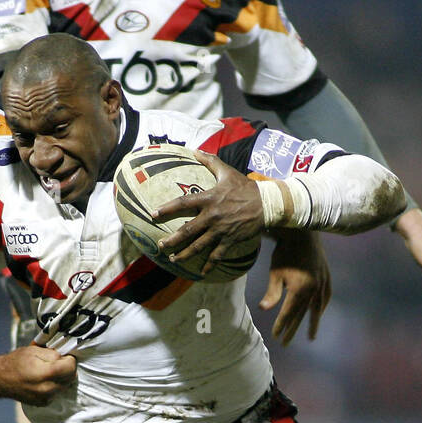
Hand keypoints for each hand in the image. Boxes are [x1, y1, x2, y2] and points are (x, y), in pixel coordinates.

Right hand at [0, 345, 75, 404]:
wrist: (0, 379)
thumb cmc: (15, 362)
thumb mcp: (34, 350)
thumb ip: (53, 354)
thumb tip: (64, 358)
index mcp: (47, 373)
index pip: (72, 367)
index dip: (69, 359)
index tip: (62, 356)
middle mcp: (49, 389)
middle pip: (71, 377)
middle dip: (66, 368)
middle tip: (55, 363)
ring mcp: (46, 398)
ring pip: (66, 386)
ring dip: (61, 378)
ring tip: (47, 372)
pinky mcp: (44, 403)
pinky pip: (57, 393)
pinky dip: (55, 386)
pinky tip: (43, 381)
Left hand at [153, 152, 263, 276]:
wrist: (267, 203)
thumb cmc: (245, 187)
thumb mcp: (227, 171)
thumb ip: (210, 161)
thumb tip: (195, 150)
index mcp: (209, 198)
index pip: (183, 203)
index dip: (167, 208)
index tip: (154, 214)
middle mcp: (212, 216)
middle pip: (188, 230)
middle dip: (172, 240)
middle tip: (160, 246)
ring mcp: (221, 230)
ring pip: (199, 245)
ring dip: (185, 254)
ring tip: (173, 260)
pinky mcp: (230, 239)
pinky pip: (217, 255)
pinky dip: (209, 264)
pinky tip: (201, 272)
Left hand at [259, 230, 330, 345]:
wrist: (303, 233)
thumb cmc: (285, 254)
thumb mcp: (275, 274)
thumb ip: (272, 293)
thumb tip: (263, 309)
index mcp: (299, 290)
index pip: (289, 313)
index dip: (281, 325)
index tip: (275, 336)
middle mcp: (313, 289)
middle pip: (302, 314)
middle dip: (292, 329)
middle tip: (285, 343)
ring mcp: (322, 283)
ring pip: (316, 308)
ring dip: (312, 323)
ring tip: (310, 337)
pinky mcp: (326, 276)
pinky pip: (325, 297)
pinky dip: (321, 307)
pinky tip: (318, 313)